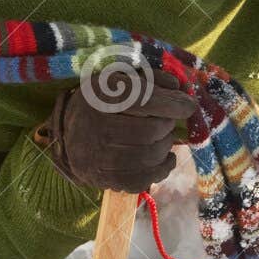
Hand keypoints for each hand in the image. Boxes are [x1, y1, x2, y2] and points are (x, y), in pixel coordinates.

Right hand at [38, 70, 198, 192]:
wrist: (69, 133)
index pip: (143, 100)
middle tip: (168, 122)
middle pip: (150, 131)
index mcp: (98, 96)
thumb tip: (177, 86)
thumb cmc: (103, 101)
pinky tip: (165, 158)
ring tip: (163, 137)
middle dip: (168, 125)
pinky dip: (161, 169)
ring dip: (166, 146)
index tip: (189, 106)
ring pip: (149, 156)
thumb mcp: (121, 80)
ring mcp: (96, 157)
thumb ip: (151, 79)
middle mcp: (93, 127)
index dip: (172, 104)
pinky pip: (142, 180)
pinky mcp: (103, 179)